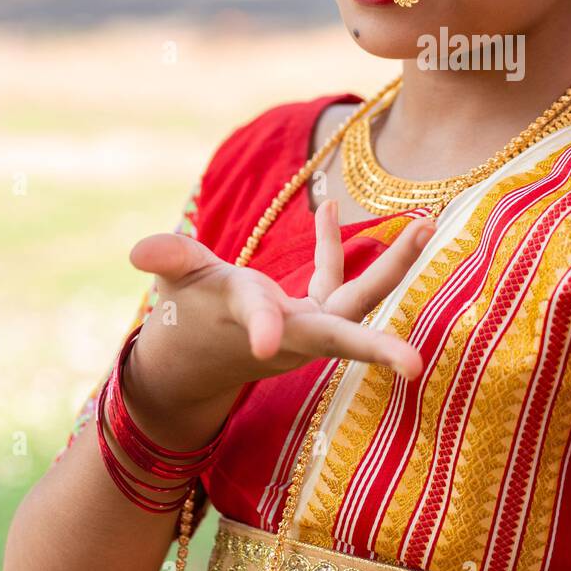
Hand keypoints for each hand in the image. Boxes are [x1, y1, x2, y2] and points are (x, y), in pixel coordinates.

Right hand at [125, 200, 432, 412]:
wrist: (194, 362)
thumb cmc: (182, 318)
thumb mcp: (174, 284)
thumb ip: (169, 260)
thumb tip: (142, 251)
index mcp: (249, 325)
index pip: (260, 322)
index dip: (261, 326)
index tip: (266, 342)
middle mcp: (291, 334)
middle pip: (341, 334)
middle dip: (377, 347)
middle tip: (415, 363)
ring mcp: (310, 327)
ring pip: (359, 299)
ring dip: (395, 263)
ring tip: (428, 224)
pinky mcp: (315, 315)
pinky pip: (335, 279)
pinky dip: (335, 246)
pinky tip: (330, 207)